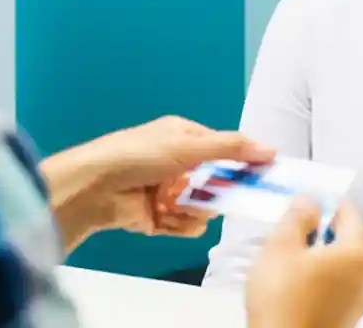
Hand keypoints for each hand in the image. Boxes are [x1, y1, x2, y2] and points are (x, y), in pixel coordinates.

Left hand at [40, 116, 274, 250]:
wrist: (93, 188)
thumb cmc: (138, 156)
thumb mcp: (189, 145)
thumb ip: (231, 149)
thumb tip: (270, 149)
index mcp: (183, 137)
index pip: (224, 148)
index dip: (244, 161)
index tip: (266, 173)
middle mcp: (176, 162)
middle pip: (215, 180)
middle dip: (219, 190)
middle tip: (226, 196)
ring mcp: (166, 191)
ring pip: (202, 206)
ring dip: (198, 210)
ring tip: (185, 208)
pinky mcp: (157, 217)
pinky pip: (183, 225)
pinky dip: (181, 224)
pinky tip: (170, 218)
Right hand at [246, 199, 362, 327]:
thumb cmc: (282, 295)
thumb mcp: (281, 246)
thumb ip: (297, 217)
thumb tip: (310, 201)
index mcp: (358, 254)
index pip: (350, 214)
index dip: (327, 203)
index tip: (307, 202)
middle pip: (347, 242)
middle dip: (322, 233)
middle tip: (293, 233)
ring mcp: (359, 303)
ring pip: (341, 267)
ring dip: (320, 259)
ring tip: (290, 261)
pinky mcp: (347, 320)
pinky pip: (336, 289)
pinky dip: (321, 281)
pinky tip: (297, 286)